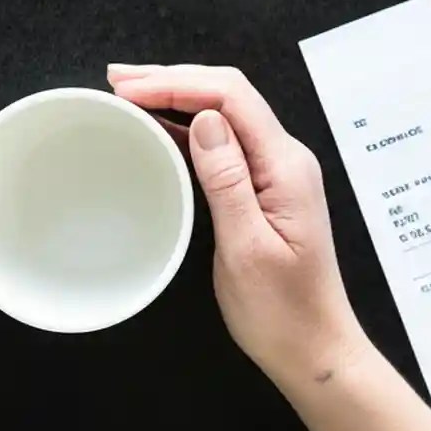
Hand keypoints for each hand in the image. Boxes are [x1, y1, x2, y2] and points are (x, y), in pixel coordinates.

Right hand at [108, 64, 366, 383]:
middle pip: (228, 96)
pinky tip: (155, 130)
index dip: (178, 81)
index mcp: (285, 166)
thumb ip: (227, 180)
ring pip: (223, 116)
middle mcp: (284, 159)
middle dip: (172, 79)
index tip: (127, 88)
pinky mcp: (262, 190)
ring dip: (176, 99)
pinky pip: (223, 146)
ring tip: (126, 94)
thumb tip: (205, 120)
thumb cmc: (282, 311)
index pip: (232, 96)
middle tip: (115, 81)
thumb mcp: (247, 248)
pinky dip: (185, 131)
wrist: (314, 350)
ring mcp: (274, 173)